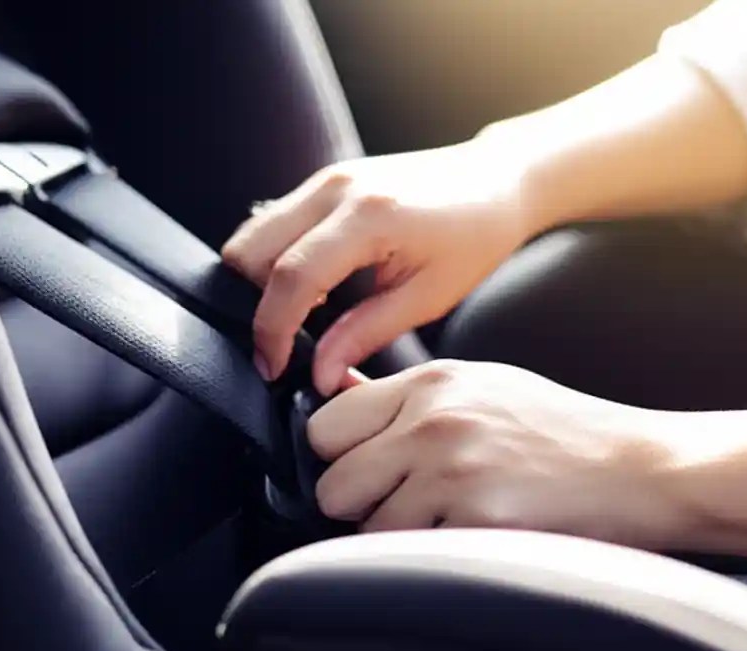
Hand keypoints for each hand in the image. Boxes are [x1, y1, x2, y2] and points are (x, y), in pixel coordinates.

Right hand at [221, 141, 538, 394]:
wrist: (496, 179)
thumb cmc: (475, 237)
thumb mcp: (428, 297)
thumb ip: (365, 334)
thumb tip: (319, 375)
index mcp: (369, 216)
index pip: (292, 277)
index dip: (273, 331)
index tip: (273, 368)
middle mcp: (336, 189)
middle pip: (250, 251)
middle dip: (254, 305)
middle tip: (284, 345)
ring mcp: (325, 178)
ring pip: (253, 234)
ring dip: (260, 281)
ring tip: (302, 316)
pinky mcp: (323, 180)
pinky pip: (272, 222)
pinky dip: (274, 259)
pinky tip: (311, 287)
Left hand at [309, 360, 690, 548]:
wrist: (642, 469)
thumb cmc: (564, 433)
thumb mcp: (483, 389)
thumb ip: (408, 397)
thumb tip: (336, 396)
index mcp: (431, 382)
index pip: (324, 424)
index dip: (338, 456)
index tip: (364, 467)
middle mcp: (433, 420)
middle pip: (333, 482)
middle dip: (358, 503)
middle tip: (405, 503)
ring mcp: (453, 470)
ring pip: (365, 527)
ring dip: (394, 536)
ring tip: (450, 519)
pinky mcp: (476, 519)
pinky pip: (410, 555)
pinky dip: (432, 555)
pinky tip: (474, 535)